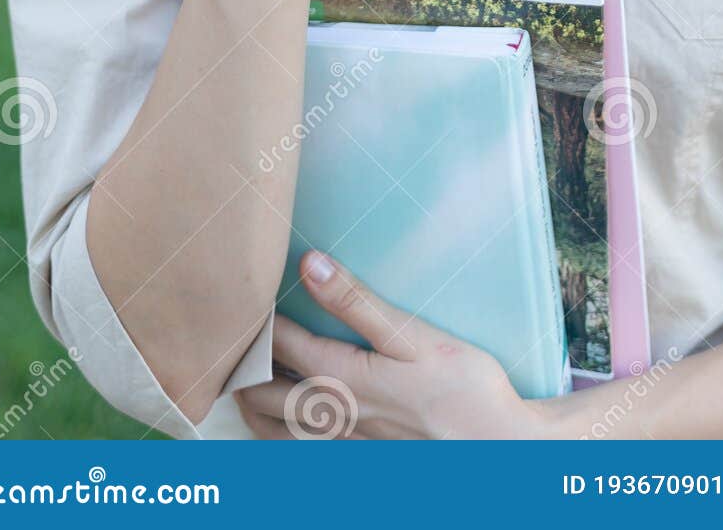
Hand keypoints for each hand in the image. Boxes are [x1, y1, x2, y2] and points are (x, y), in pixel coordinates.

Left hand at [233, 250, 544, 439]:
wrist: (496, 446)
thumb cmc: (461, 386)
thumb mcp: (412, 335)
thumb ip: (356, 301)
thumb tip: (309, 264)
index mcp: (342, 378)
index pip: (279, 345)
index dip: (255, 319)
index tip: (239, 293)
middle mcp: (333, 414)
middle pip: (265, 393)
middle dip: (240, 366)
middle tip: (226, 337)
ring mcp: (345, 442)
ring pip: (276, 429)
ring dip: (250, 403)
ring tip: (239, 379)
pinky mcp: (360, 457)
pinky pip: (301, 450)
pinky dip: (277, 434)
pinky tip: (281, 422)